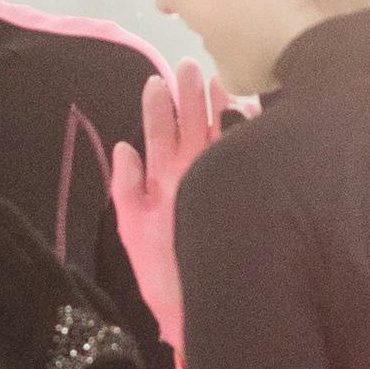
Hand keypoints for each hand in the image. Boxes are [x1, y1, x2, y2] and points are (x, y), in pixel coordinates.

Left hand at [0, 198, 139, 368]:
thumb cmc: (117, 367)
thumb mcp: (113, 321)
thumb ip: (88, 290)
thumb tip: (65, 266)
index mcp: (71, 296)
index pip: (36, 252)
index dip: (15, 227)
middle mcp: (42, 308)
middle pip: (7, 262)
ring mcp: (22, 333)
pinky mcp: (7, 358)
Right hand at [106, 65, 230, 366]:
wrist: (202, 304)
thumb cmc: (162, 272)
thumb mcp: (130, 230)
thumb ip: (125, 187)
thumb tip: (124, 147)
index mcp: (163, 179)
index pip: (158, 131)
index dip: (156, 105)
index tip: (156, 79)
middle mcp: (193, 173)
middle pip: (191, 122)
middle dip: (187, 92)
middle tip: (187, 64)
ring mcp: (219, 179)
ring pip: (220, 130)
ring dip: (216, 102)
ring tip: (216, 77)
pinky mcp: (238, 190)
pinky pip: (243, 150)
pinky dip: (243, 128)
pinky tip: (246, 110)